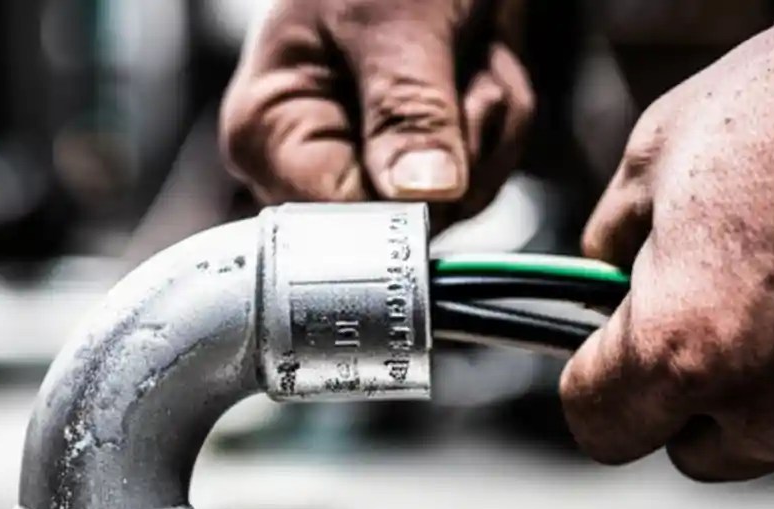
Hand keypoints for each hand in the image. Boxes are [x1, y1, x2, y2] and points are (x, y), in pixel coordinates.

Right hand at [221, 0, 531, 220]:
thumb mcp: (395, 21)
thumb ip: (408, 107)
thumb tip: (425, 195)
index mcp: (270, 131)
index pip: (337, 222)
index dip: (405, 203)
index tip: (446, 153)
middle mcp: (316, 159)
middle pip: (408, 218)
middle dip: (461, 144)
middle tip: (460, 64)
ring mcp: (375, 160)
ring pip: (461, 198)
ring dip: (490, 120)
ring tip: (469, 49)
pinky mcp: (426, 154)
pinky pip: (486, 171)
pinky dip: (503, 114)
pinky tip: (482, 61)